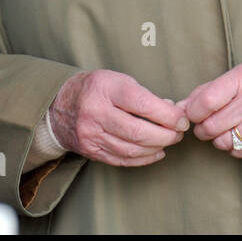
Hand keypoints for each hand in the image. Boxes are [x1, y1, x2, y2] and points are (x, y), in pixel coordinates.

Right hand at [49, 70, 188, 166]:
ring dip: (156, 147)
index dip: (167, 115)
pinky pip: (121, 160)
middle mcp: (95, 113)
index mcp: (105, 89)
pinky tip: (156, 152)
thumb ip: (145, 96)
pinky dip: (143, 159)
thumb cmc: (97, 89)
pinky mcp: (90, 151)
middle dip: (165, 135)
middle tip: (179, 132)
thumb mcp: (119, 80)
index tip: (182, 119)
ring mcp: (91, 135)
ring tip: (170, 140)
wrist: (59, 105)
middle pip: (137, 131)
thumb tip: (173, 111)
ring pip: (131, 149)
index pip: (142, 104)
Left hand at [182, 64, 241, 157]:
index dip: (193, 112)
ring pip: (222, 141)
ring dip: (218, 139)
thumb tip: (179, 106)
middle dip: (204, 129)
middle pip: (211, 126)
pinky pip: (237, 151)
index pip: (205, 101)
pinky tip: (240, 136)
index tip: (195, 114)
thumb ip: (207, 90)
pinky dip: (233, 148)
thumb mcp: (239, 77)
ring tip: (226, 129)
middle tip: (209, 124)